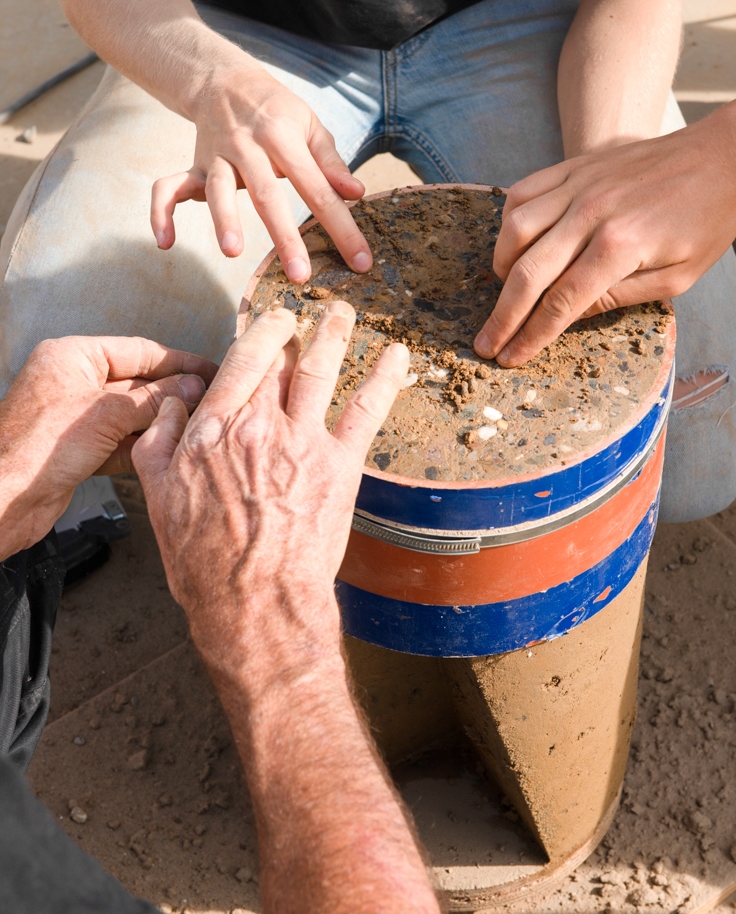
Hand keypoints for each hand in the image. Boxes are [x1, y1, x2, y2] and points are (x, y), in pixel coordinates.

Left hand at [0, 336, 215, 558]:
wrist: (3, 499)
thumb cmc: (37, 449)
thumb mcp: (107, 413)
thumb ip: (154, 399)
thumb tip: (192, 387)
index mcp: (72, 357)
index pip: (138, 350)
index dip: (178, 361)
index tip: (210, 369)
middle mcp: (73, 382)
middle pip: (137, 383)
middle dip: (173, 393)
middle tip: (211, 401)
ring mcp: (76, 418)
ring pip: (132, 415)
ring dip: (161, 422)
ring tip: (198, 426)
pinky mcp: (80, 450)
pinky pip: (121, 441)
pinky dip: (144, 445)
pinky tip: (170, 449)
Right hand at [132, 304, 408, 686]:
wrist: (252, 600)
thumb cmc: (203, 558)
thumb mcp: (158, 496)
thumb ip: (159, 441)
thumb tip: (171, 405)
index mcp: (213, 428)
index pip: (240, 360)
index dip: (259, 332)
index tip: (269, 320)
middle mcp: (259, 424)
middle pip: (281, 360)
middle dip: (295, 331)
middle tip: (305, 315)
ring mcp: (303, 441)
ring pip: (321, 369)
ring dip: (336, 333)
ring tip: (343, 312)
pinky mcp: (340, 466)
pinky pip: (367, 410)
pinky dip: (385, 378)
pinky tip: (399, 357)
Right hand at [151, 65, 372, 280]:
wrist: (226, 80)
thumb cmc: (278, 111)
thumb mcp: (311, 127)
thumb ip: (331, 163)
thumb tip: (357, 193)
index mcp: (284, 139)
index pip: (318, 189)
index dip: (341, 226)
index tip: (360, 261)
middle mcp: (248, 147)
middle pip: (267, 195)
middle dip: (284, 236)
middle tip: (300, 275)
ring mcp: (217, 157)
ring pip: (218, 191)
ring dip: (224, 220)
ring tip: (232, 252)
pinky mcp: (194, 166)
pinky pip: (169, 188)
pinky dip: (161, 213)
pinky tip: (164, 243)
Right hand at [473, 125, 735, 364]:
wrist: (722, 158)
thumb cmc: (706, 222)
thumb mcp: (677, 277)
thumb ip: (620, 297)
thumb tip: (569, 315)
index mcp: (620, 246)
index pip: (561, 302)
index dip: (531, 335)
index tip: (509, 357)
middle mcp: (590, 213)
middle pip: (528, 273)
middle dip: (503, 316)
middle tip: (485, 344)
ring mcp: (578, 185)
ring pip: (515, 230)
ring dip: (501, 268)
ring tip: (505, 295)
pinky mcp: (573, 167)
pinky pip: (521, 193)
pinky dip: (508, 224)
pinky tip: (512, 247)